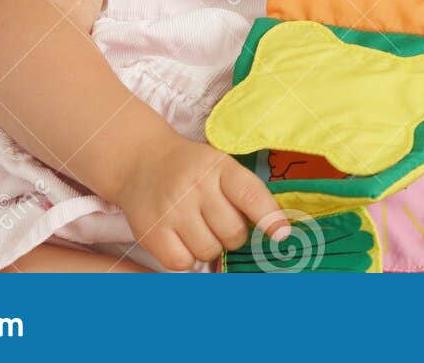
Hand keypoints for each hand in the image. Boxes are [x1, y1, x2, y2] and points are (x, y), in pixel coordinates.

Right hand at [110, 132, 290, 270]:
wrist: (141, 161)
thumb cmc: (191, 169)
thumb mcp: (218, 166)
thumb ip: (242, 193)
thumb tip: (275, 231)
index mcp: (219, 166)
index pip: (250, 194)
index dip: (269, 217)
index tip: (282, 234)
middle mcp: (197, 186)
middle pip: (233, 232)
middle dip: (233, 235)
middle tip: (219, 221)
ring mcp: (173, 209)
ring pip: (209, 251)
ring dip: (209, 246)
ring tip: (197, 226)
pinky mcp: (153, 232)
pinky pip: (183, 263)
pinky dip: (186, 257)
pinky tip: (180, 238)